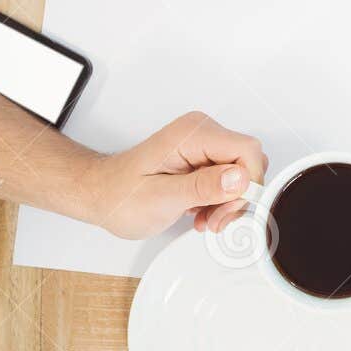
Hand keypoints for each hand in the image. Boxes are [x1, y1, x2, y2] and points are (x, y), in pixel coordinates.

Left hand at [83, 112, 266, 238]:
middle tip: (213, 217)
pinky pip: (230, 180)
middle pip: (248, 163)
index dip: (247, 183)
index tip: (229, 207)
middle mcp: (201, 133)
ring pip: (242, 175)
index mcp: (192, 134)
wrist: (102, 195)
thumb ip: (202, 187)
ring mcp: (203, 146)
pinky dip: (220, 202)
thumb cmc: (120, 195)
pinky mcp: (203, 159)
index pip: (246, 150)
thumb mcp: (161, 198)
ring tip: (203, 217)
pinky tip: (201, 212)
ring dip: (228, 203)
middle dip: (237, 197)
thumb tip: (239, 179)